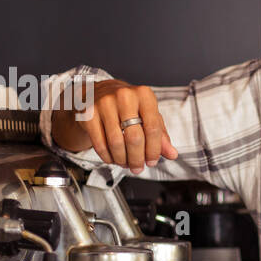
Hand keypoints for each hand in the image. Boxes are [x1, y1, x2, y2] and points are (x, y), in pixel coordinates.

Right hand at [51, 79, 177, 173]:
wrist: (99, 92)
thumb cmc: (129, 106)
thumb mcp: (148, 116)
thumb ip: (161, 135)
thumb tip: (172, 154)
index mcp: (144, 95)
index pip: (152, 128)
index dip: (154, 150)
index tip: (152, 161)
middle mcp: (124, 96)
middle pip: (134, 138)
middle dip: (137, 159)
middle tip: (138, 168)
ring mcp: (104, 103)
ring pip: (116, 142)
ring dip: (122, 159)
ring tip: (126, 164)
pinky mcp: (88, 114)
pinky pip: (99, 143)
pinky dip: (107, 156)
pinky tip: (112, 159)